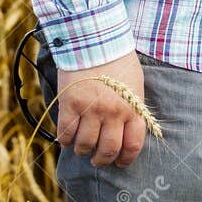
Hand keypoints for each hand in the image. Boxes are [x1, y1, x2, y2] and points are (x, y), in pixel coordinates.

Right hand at [54, 50, 147, 167]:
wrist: (95, 38)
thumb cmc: (118, 61)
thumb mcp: (135, 86)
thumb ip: (133, 109)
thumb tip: (128, 132)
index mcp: (133, 108)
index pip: (132, 145)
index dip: (125, 159)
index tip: (119, 162)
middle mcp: (113, 113)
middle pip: (107, 150)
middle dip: (102, 160)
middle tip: (98, 160)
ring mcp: (90, 109)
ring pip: (85, 145)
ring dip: (83, 150)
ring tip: (82, 148)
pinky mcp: (70, 103)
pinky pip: (66, 132)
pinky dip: (66, 140)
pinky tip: (67, 138)